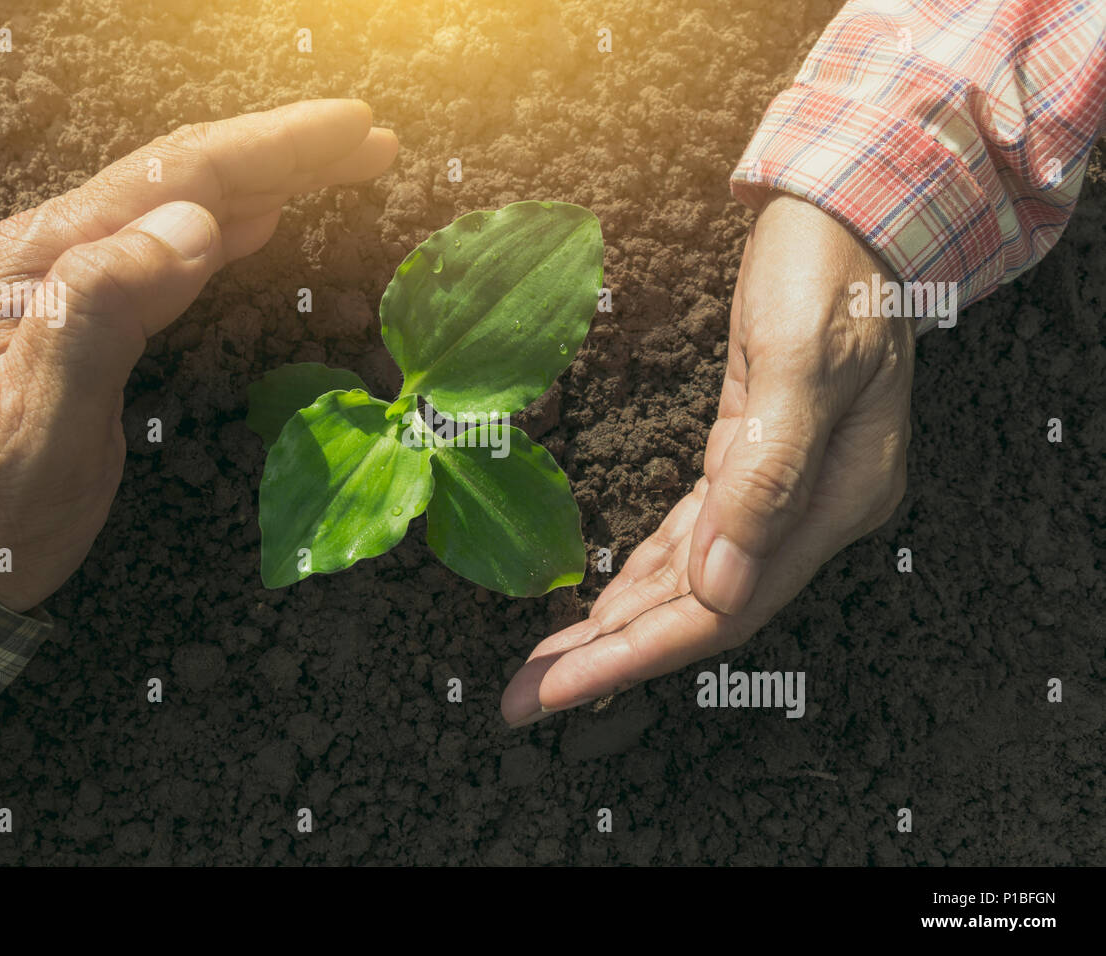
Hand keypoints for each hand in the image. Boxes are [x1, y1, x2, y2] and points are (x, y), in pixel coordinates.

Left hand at [0, 99, 397, 611]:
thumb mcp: (35, 425)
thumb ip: (99, 318)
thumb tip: (192, 225)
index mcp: (48, 262)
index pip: (178, 179)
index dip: (272, 147)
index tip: (354, 130)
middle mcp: (56, 251)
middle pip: (186, 176)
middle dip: (284, 150)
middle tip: (371, 140)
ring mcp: (68, 279)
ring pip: (183, 204)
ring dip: (267, 178)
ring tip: (340, 164)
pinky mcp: (85, 314)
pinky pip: (169, 246)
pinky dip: (231, 222)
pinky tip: (262, 218)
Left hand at [502, 192, 914, 725]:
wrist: (849, 215)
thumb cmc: (828, 274)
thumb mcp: (798, 364)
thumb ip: (765, 478)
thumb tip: (720, 590)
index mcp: (832, 501)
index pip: (724, 611)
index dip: (637, 656)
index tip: (556, 689)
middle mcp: (811, 512)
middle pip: (703, 611)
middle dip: (612, 656)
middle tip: (526, 694)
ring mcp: (785, 489)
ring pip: (694, 581)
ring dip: (622, 623)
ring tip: (551, 660)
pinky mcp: (753, 458)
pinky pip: (696, 538)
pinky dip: (648, 572)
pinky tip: (608, 600)